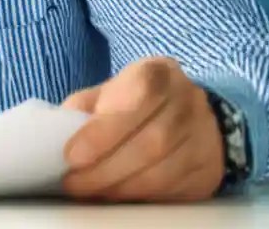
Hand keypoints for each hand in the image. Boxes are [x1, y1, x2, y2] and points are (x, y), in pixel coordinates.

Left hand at [60, 56, 223, 202]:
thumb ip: (85, 107)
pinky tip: (118, 194)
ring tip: (91, 191)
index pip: (136, 99)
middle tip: (74, 183)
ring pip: (162, 172)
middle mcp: (188, 101)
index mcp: (158, 73)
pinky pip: (173, 190)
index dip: (102, 132)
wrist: (189, 113)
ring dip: (120, 187)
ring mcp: (204, 136)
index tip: (71, 156)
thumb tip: (59, 135)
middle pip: (150, 143)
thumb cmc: (137, 102)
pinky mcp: (209, 169)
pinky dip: (139, 196)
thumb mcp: (109, 91)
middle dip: (104, 169)